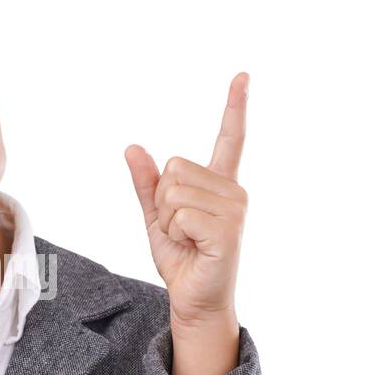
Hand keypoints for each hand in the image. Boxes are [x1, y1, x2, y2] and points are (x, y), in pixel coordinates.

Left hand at [124, 72, 249, 328]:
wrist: (194, 298)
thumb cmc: (182, 258)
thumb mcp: (156, 217)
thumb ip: (146, 183)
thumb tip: (132, 146)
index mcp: (219, 184)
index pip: (230, 138)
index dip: (236, 106)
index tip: (243, 75)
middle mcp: (233, 191)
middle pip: (174, 168)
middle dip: (162, 201)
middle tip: (181, 229)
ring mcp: (234, 210)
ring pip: (173, 192)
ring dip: (168, 220)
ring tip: (188, 240)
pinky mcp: (228, 230)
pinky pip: (180, 214)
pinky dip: (175, 233)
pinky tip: (194, 248)